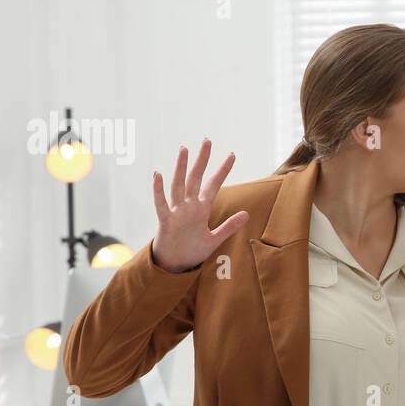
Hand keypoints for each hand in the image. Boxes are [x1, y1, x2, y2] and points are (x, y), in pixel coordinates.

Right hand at [150, 139, 248, 273]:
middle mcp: (189, 206)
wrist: (175, 264)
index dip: (223, 170)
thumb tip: (247, 214)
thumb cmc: (192, 250)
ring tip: (184, 150)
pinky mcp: (166, 221)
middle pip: (196, 178)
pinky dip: (158, 190)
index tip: (232, 155)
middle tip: (207, 141)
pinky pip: (161, 203)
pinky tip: (157, 175)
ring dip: (181, 168)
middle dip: (202, 160)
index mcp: (201, 208)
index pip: (213, 185)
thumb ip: (229, 226)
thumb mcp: (214, 238)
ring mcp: (177, 211)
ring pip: (179, 185)